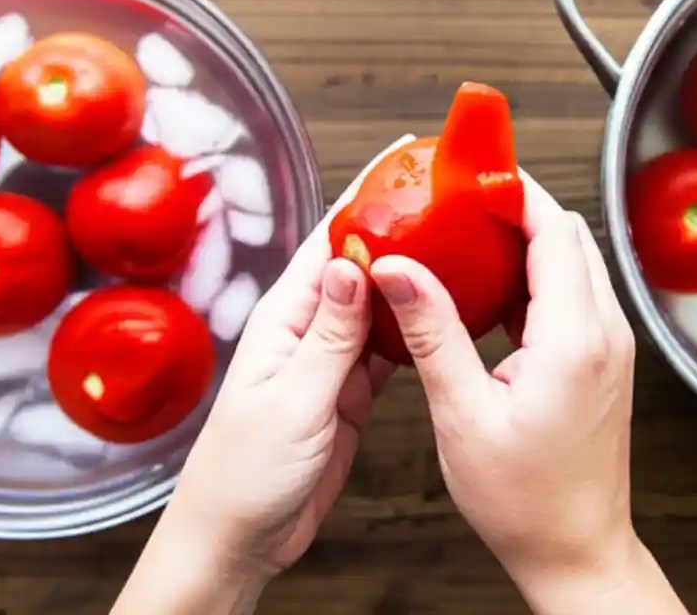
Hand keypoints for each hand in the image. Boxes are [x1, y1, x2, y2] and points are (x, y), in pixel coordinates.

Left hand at [113, 136, 412, 614]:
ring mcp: (328, 361)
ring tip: (457, 246)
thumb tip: (354, 264)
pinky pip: (386, 348)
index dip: (364, 197)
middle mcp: (307, 330)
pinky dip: (413, 330)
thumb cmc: (243, 476)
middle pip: (360, 263)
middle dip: (398, 228)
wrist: (239, 538)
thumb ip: (330, 335)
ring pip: (378, 304)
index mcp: (284, 319)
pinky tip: (441, 316)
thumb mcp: (293, 400)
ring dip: (410, 278)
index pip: (330, 241)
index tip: (400, 159)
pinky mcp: (348, 393)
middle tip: (447, 198)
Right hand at [370, 175, 685, 613]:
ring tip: (469, 238)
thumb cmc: (524, 500)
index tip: (475, 171)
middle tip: (462, 201)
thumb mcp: (461, 413)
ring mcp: (610, 348)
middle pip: (569, 237)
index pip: (554, 230)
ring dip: (528, 243)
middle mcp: (605, 334)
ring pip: (574, 264)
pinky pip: (573, 298)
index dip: (515, 191)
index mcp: (574, 339)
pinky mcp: (603, 363)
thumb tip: (399, 270)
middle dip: (519, 209)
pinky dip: (536, 280)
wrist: (574, 551)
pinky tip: (490, 292)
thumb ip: (432, 332)